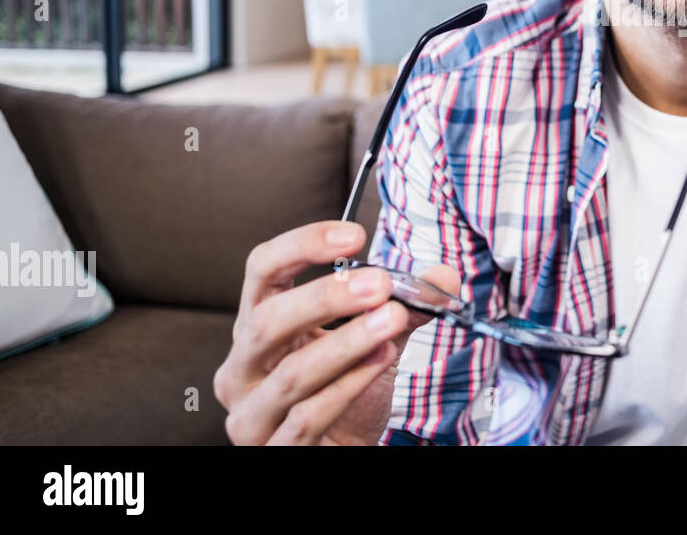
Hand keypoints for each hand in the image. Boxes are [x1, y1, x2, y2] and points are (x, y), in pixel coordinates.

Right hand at [213, 220, 460, 444]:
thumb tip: (445, 276)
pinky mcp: (271, 450)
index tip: (354, 235)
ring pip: (293, 373)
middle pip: (266, 321)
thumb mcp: (373, 341)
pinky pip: (308, 417)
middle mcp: (242, 367)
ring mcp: (251, 413)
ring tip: (393, 321)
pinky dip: (349, 385)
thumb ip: (404, 307)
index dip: (302, 245)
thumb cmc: (343, 394)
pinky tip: (380, 361)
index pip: (262, 270)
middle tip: (380, 284)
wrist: (339, 450)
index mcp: (259, 325)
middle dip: (326, 298)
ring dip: (348, 343)